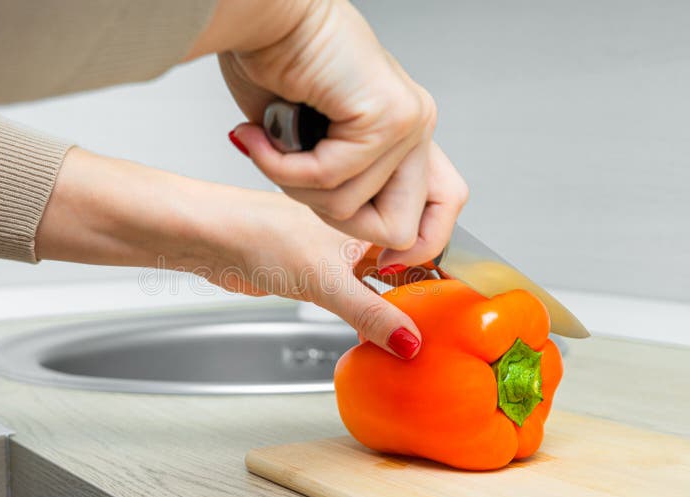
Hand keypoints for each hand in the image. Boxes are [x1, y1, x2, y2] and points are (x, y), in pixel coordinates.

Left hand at [36, 148, 424, 357]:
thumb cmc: (260, 233)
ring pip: (381, 283)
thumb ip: (372, 315)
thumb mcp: (327, 280)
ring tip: (416, 339)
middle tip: (442, 335)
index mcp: (373, 217)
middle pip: (407, 268)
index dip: (445, 279)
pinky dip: (368, 313)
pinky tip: (377, 332)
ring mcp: (340, 252)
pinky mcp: (319, 270)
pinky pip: (356, 294)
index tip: (461, 314)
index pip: (425, 247)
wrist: (213, 240)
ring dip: (395, 309)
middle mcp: (361, 232)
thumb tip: (409, 343)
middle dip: (423, 299)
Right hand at [212, 0, 468, 265]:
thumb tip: (375, 243)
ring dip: (294, 186)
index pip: (446, 206)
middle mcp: (416, 126)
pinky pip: (331, 178)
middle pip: (400, 228)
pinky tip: (263, 138)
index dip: (413, 244)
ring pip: (353, 209)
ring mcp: (408, 121)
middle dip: (334, 219)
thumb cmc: (277, 65)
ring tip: (273, 143)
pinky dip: (282, 168)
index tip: (377, 261)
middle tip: (296, 180)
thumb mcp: (316, 143)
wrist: (261, 14)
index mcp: (405, 133)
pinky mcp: (386, 115)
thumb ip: (344, 183)